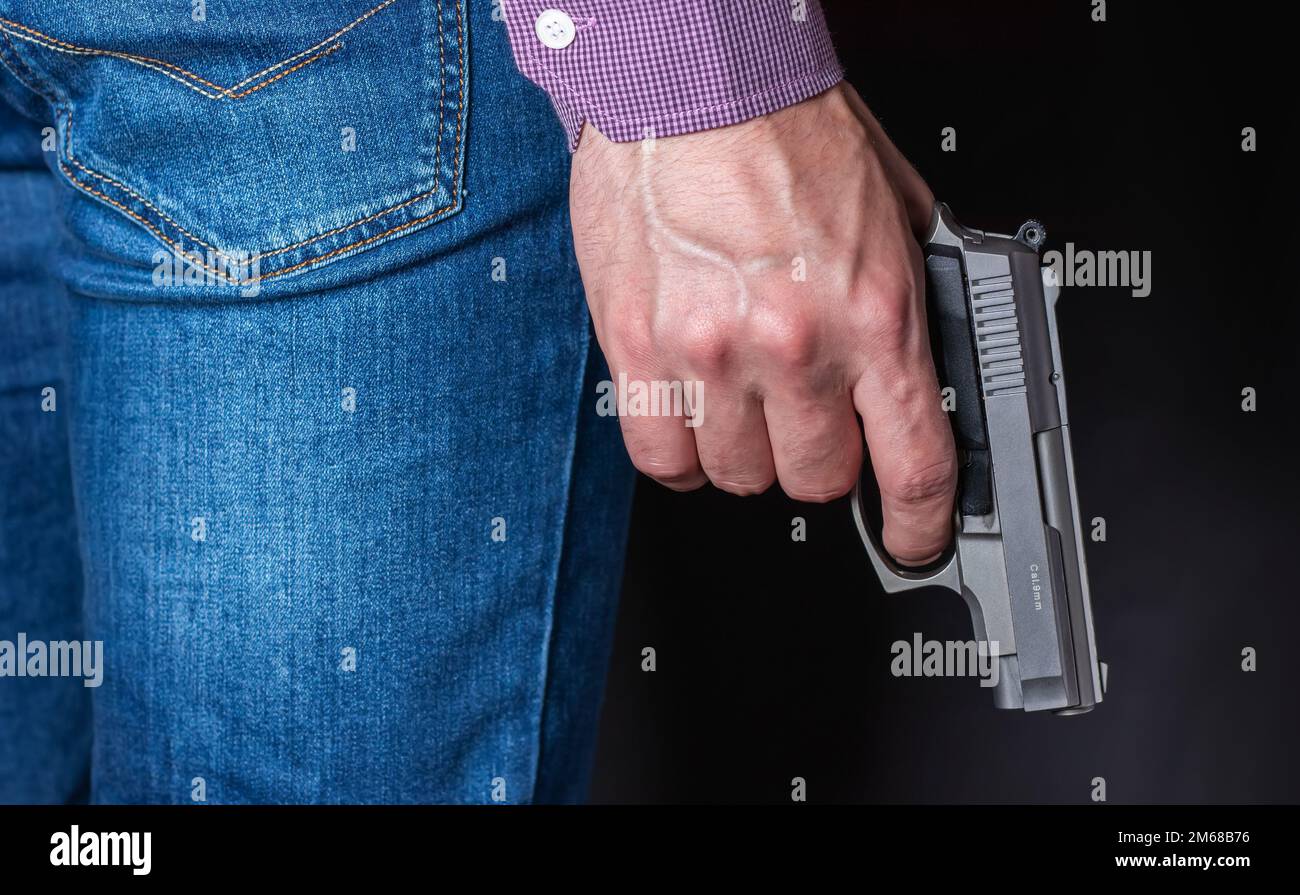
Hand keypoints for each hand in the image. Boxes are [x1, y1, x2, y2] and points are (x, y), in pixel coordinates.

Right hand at [569, 83, 956, 563]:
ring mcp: (712, 354)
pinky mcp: (640, 348)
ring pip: (737, 474)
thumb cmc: (786, 127)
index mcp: (874, 314)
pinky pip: (661, 457)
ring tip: (742, 404)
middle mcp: (795, 345)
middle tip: (808, 423)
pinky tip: (691, 418)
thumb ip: (911, 293)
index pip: (912, 463)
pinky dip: (680, 455)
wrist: (691, 76)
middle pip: (816, 480)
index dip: (917, 523)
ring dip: (746, 452)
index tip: (910, 538)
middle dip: (820, 463)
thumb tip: (928, 352)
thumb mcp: (892, 209)